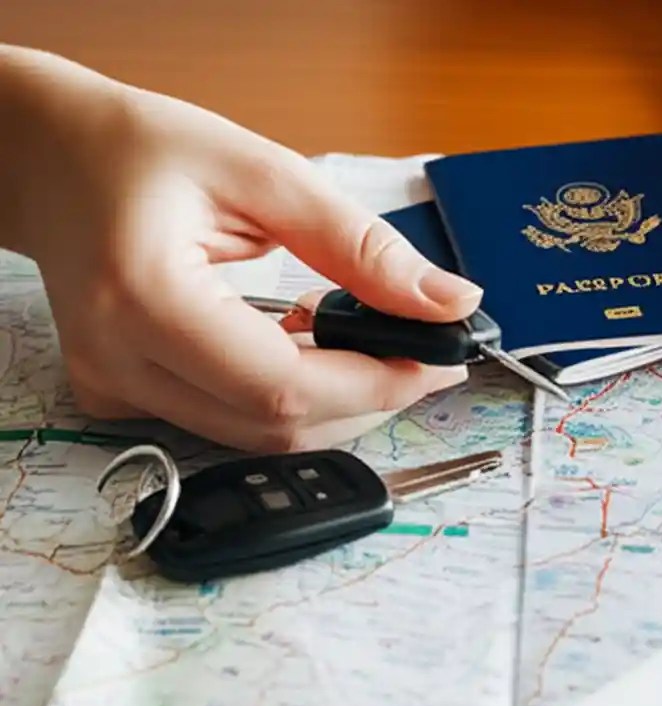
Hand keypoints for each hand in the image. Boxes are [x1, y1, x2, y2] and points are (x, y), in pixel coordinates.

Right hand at [5, 51, 481, 450]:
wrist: (52, 161)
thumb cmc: (141, 150)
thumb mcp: (263, 173)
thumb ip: (360, 245)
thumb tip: (447, 301)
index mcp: (144, 296)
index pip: (281, 385)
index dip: (375, 386)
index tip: (438, 359)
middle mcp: (119, 361)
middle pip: (276, 426)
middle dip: (370, 399)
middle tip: (426, 353)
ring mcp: (116, 388)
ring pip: (258, 436)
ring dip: (337, 402)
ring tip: (375, 342)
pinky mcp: (124, 397)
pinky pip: (230, 421)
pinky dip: (291, 396)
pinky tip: (311, 345)